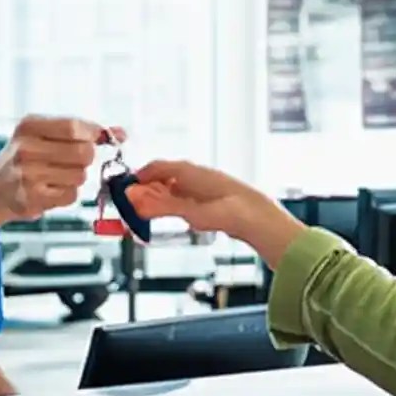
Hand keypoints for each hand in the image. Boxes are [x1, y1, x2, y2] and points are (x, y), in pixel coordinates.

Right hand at [0, 116, 124, 222]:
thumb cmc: (25, 157)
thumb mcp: (44, 133)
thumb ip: (83, 130)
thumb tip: (120, 133)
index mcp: (29, 127)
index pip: (74, 127)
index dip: (94, 133)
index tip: (100, 137)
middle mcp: (25, 149)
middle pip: (83, 153)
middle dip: (86, 157)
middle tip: (74, 159)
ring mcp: (27, 176)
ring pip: (80, 176)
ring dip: (76, 177)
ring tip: (57, 175)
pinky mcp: (31, 200)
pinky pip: (71, 195)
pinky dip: (67, 193)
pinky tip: (50, 189)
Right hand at [125, 160, 305, 267]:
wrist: (272, 228)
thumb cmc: (241, 215)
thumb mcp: (197, 213)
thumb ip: (166, 207)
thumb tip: (137, 201)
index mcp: (196, 174)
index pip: (160, 167)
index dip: (140, 175)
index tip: (123, 186)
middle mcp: (204, 178)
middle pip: (169, 178)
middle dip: (149, 188)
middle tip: (132, 203)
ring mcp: (213, 191)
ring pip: (181, 190)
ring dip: (163, 198)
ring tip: (150, 211)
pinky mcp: (221, 205)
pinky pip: (193, 201)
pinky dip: (179, 207)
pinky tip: (182, 218)